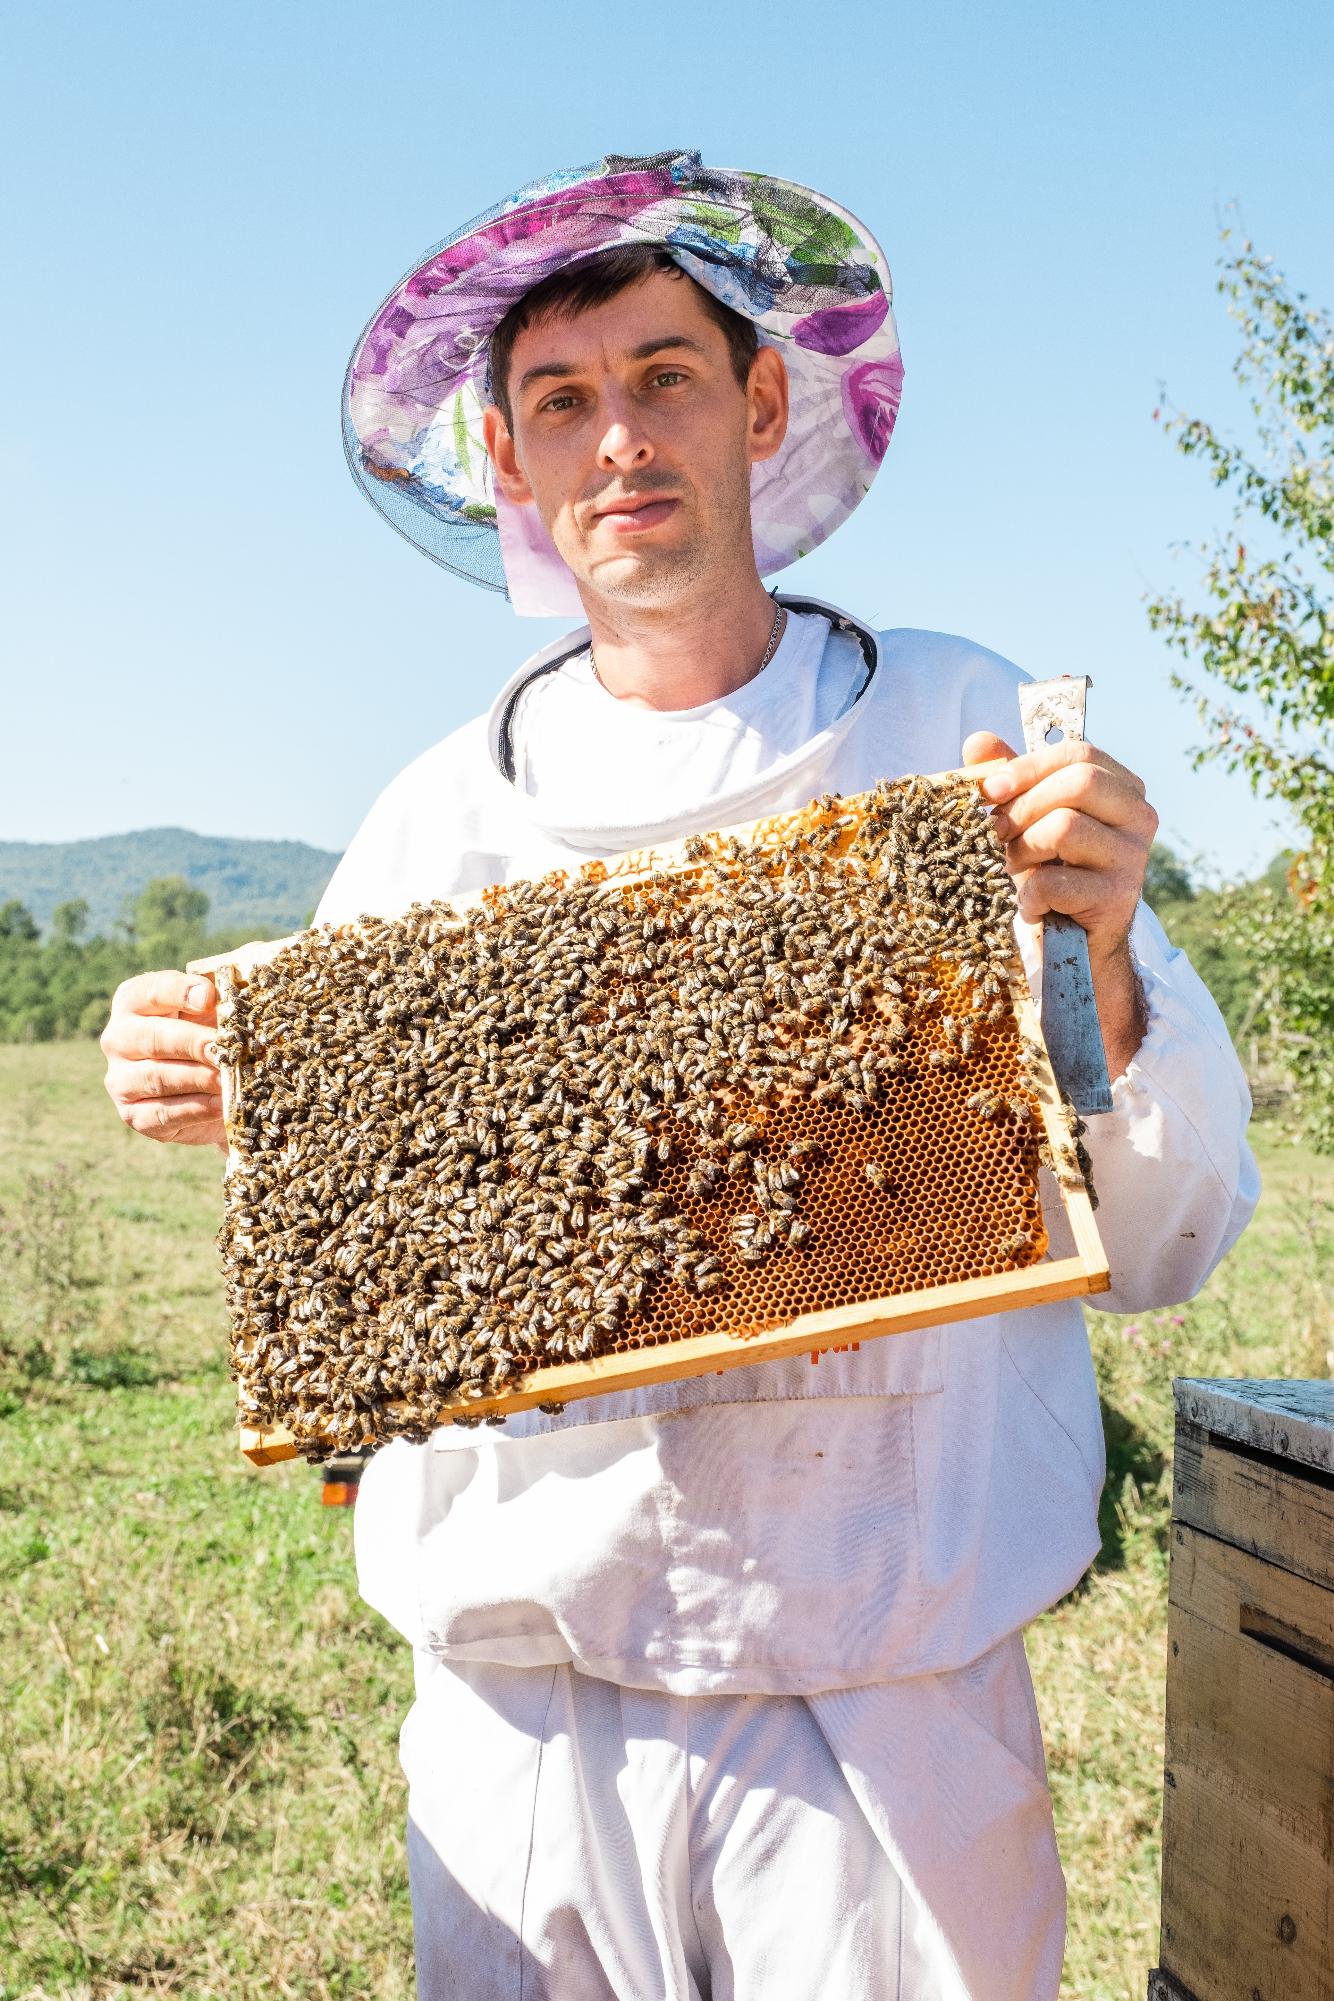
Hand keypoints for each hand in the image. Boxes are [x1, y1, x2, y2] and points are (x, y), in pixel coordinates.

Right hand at [101, 971, 225, 1149]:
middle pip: (150, 1037)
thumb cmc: (216, 1031)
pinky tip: (222, 1104)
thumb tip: (254, 964)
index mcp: (134, 1001)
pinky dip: (195, 1109)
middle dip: (190, 1041)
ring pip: (155, 1077)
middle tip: (224, 1047)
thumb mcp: (224, 1002)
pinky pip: (162, 1113)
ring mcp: (121, 1079)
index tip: (210, 997)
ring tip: (228, 1078)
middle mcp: (118, 1038)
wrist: (216, 1088)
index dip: (178, 992)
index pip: (150, 991)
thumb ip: (234, 979)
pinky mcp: (134, 1115)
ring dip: (196, 1078)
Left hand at [962, 730, 1157, 1075]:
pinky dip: (1029, 894)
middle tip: (997, 834)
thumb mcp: (1026, 819)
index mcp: (1122, 788)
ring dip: (1023, 851)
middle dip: (1025, 806)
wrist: (1071, 943)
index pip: (1080, 755)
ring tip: (1016, 871)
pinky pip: (1055, 881)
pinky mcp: (1118, 900)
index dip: (1028, 767)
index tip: (988, 790)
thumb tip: (977, 741)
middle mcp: (1140, 818)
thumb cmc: (1048, 871)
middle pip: (1079, 783)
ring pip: (1064, 828)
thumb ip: (1008, 779)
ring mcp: (1134, 859)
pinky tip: (1031, 905)